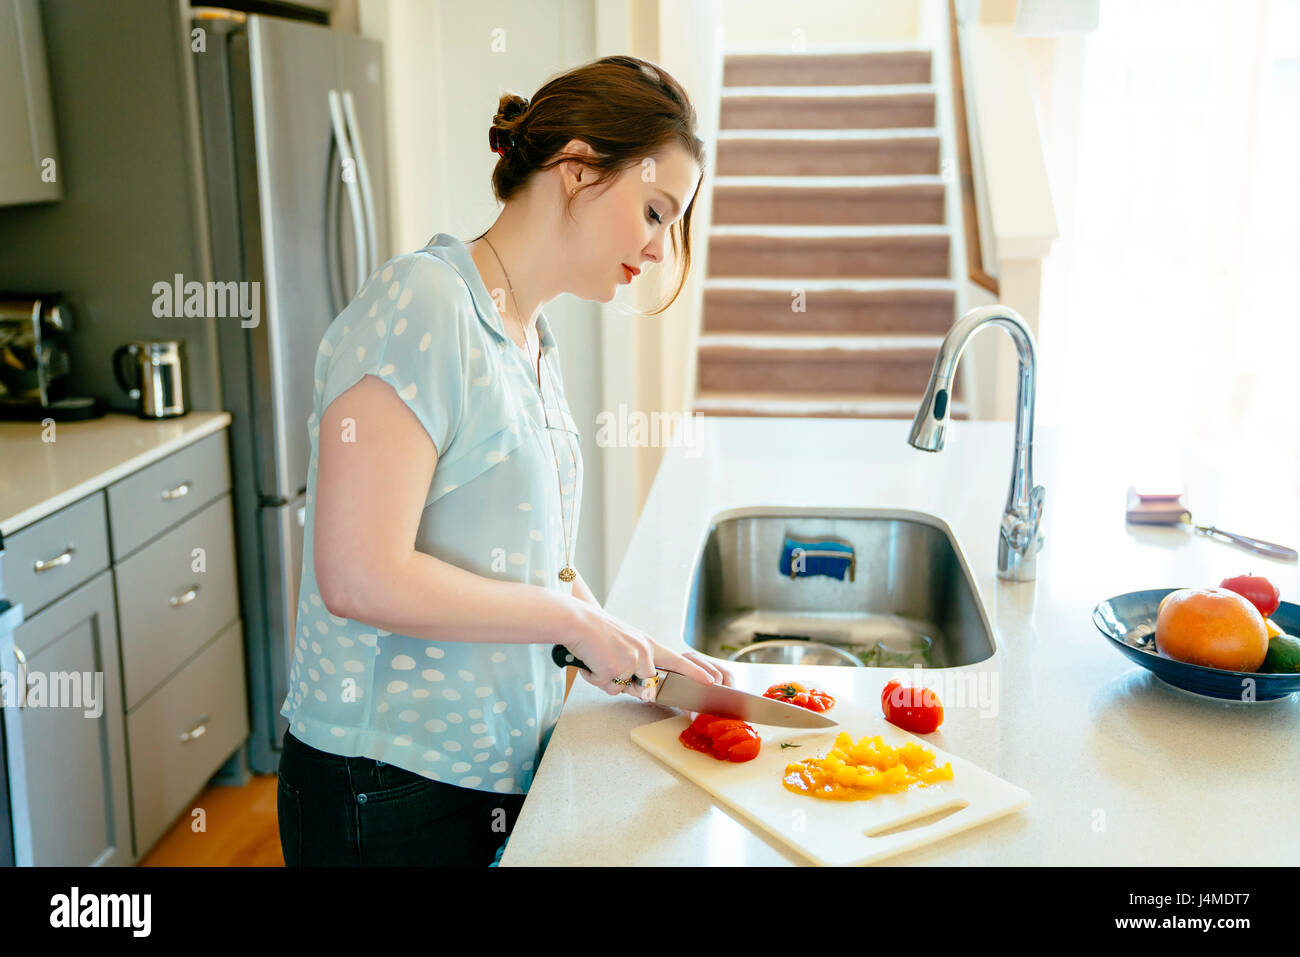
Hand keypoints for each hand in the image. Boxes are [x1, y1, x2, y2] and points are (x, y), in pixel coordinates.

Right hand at [562, 599, 728, 697]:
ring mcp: (632, 661)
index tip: (711, 682)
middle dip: (626, 683)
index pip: (678, 661)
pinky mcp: (616, 669)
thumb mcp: (625, 645)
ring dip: (607, 680)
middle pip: (645, 685)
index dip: (695, 673)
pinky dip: (595, 678)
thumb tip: (642, 691)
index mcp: (648, 645)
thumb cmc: (597, 632)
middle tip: (609, 661)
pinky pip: (607, 687)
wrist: (577, 621)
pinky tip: (591, 661)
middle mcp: (644, 653)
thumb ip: (636, 666)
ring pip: (622, 688)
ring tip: (598, 658)